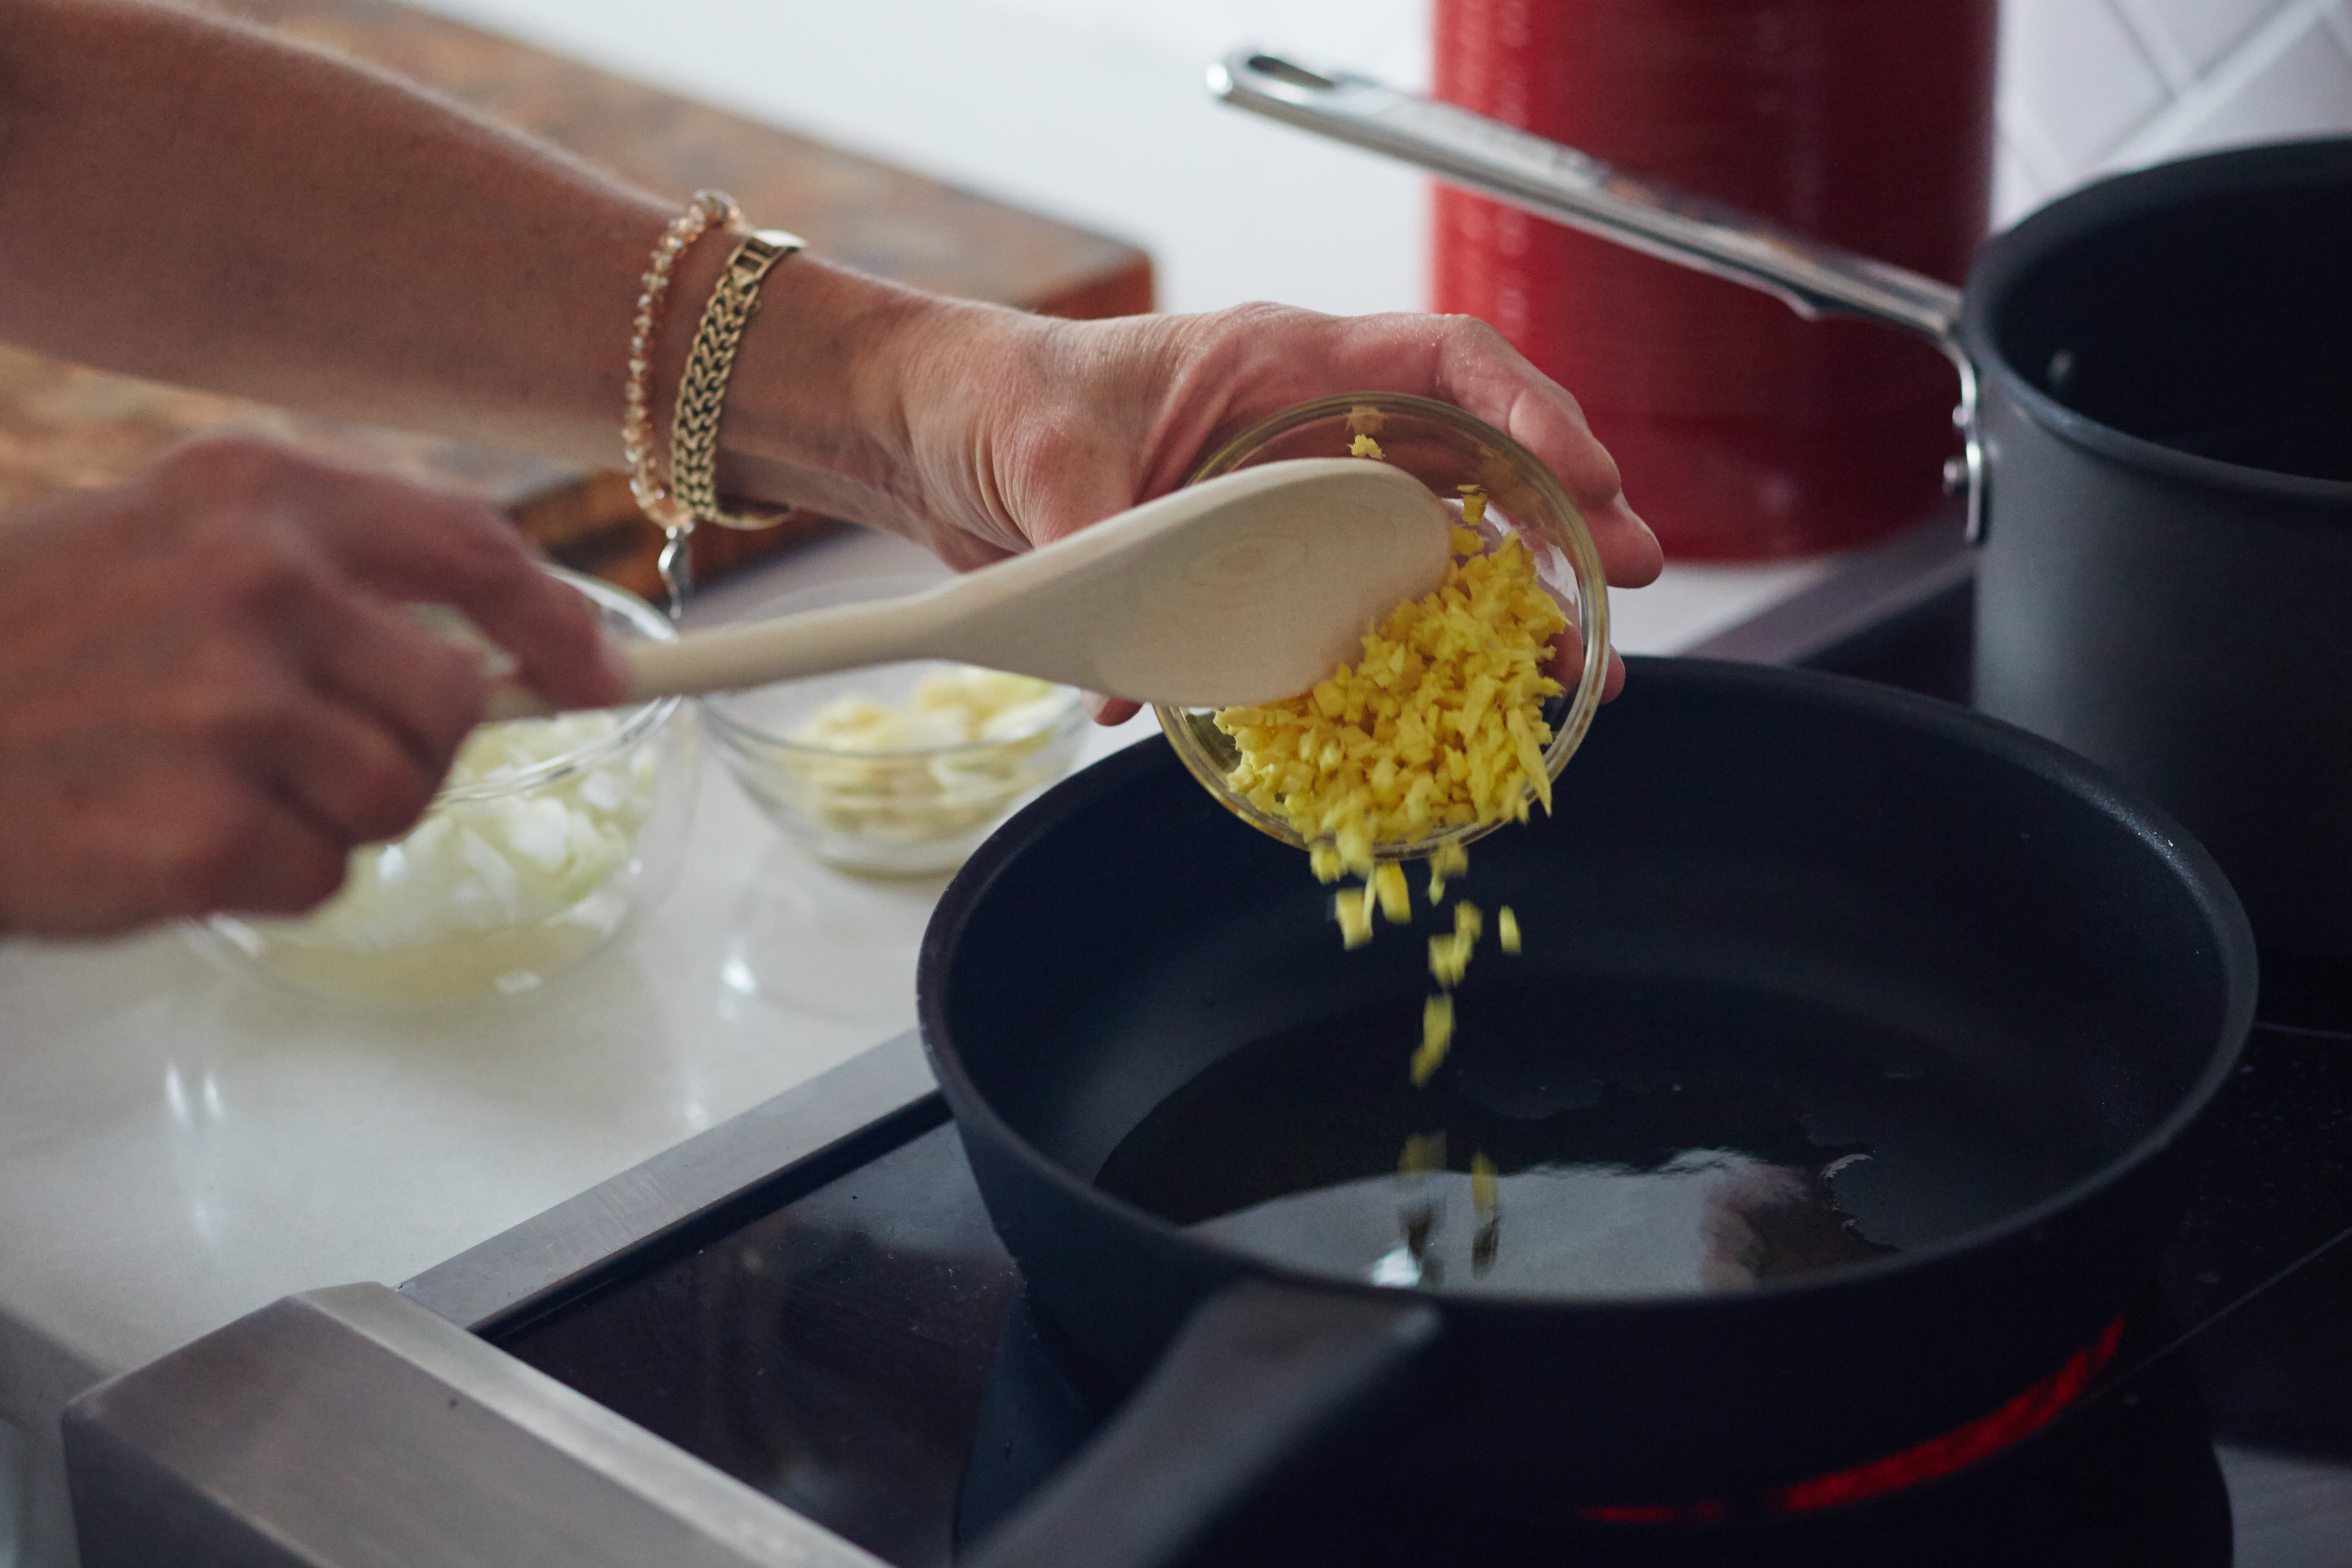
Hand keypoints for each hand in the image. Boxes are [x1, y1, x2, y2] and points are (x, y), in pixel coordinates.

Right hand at [0, 439, 625, 935]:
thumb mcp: (170, 549)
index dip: (557, 621)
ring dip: (328, 815)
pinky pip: (320, 877)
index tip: (600, 676)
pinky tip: (168, 834)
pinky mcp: (202, 830)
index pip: (470, 546)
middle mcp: (255, 584)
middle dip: (401, 745)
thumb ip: (327, 578)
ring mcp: (229, 708)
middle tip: (291, 751)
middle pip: (450, 700)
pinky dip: (260, 879)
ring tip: (214, 785)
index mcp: (254, 493)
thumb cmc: (33, 646)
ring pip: (398, 796)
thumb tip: (498, 652)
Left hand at [853, 298, 1664, 722]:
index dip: (1528, 416)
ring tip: (1580, 670)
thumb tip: (1134, 682)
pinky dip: (1414, 653)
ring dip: (1513, 604)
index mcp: (1288, 363)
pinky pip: (1364, 607)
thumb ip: (1103, 556)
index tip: (1584, 479)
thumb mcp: (1052, 468)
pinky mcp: (1270, 565)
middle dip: (1561, 522)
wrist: (940, 434)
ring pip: (1439, 544)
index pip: (1445, 365)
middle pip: (1473, 463)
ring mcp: (1301, 499)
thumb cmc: (999, 406)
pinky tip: (1462, 704)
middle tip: (1630, 588)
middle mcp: (1315, 429)